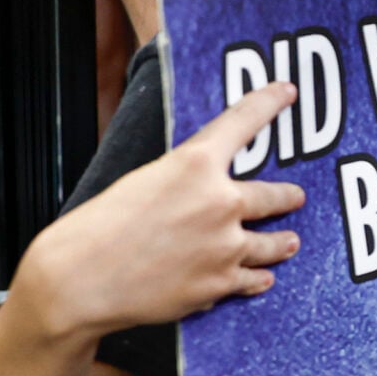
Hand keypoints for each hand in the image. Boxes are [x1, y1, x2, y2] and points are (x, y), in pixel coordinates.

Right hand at [15, 83, 305, 342]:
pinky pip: (252, 279)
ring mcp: (226, 246)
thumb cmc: (96, 229)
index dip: (268, 103)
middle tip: (296, 195)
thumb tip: (198, 188)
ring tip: (291, 241)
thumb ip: (180, 179)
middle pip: (275, 195)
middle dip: (288, 196)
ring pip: (273, 243)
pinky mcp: (221, 283)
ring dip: (282, 242)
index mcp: (195, 165)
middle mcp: (221, 202)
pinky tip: (262, 278)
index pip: (242, 122)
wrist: (80, 281)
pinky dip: (256, 277)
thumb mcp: (140, 180)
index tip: (287, 92)